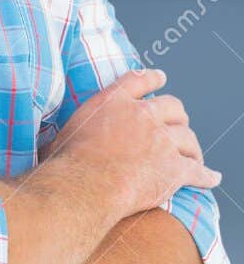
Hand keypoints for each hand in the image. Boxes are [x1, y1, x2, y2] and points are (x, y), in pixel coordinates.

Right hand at [45, 67, 219, 216]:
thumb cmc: (66, 164)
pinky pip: (198, 171)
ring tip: (192, 156)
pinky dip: (206, 175)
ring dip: (192, 147)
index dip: (153, 78)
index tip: (161, 77)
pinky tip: (211, 178)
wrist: (84, 186)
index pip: (139, 80)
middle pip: (172, 107)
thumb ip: (75, 130)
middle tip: (177, 124)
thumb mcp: (63, 133)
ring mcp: (162, 141)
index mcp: (112, 102)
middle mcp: (141, 115)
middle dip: (177, 116)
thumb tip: (52, 140)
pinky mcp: (175, 168)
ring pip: (188, 138)